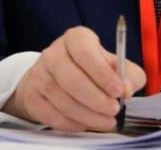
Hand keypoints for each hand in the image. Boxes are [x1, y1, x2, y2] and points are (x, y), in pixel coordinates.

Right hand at [3, 26, 145, 131]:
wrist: (57, 78)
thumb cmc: (93, 69)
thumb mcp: (115, 65)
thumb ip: (128, 75)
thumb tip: (126, 89)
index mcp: (76, 38)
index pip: (85, 53)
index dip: (102, 73)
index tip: (118, 91)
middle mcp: (53, 52)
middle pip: (72, 79)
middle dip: (96, 99)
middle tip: (114, 110)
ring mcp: (39, 74)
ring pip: (63, 100)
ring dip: (88, 115)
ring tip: (106, 121)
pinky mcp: (31, 96)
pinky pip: (52, 115)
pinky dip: (73, 124)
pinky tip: (88, 123)